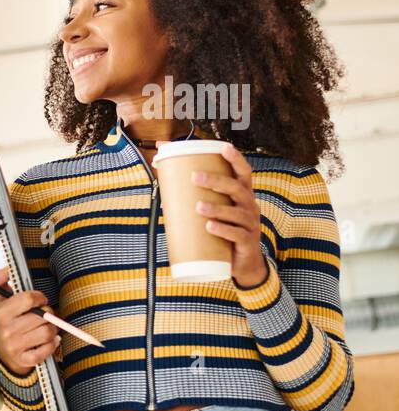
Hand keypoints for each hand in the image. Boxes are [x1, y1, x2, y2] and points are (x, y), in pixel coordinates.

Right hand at [0, 266, 59, 375]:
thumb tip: (6, 269)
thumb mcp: (2, 301)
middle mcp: (7, 329)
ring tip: (46, 328)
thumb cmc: (7, 323)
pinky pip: (47, 350)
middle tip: (44, 316)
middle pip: (42, 317)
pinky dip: (52, 344)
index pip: (28, 299)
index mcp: (2, 313)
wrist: (3, 352)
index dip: (40, 298)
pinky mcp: (24, 360)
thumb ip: (2, 280)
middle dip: (48, 315)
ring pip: (47, 333)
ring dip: (52, 329)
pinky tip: (49, 341)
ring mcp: (16, 346)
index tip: (41, 300)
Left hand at [190, 144, 268, 287]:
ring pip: (236, 213)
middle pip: (237, 189)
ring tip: (198, 206)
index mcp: (242, 195)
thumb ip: (190, 189)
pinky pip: (237, 235)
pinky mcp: (247, 243)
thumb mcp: (211, 209)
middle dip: (217, 181)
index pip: (243, 173)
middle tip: (194, 177)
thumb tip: (159, 159)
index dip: (236, 160)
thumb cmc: (221, 229)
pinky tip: (210, 227)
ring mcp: (250, 225)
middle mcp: (249, 207)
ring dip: (217, 208)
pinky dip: (223, 230)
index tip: (224, 148)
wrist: (241, 262)